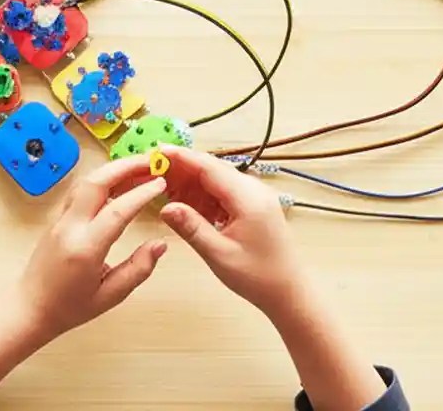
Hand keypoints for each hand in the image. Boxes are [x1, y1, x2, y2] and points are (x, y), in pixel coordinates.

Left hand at [0, 157, 167, 400]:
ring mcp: (60, 221)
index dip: (141, 193)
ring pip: (86, 182)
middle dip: (125, 166)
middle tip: (152, 161)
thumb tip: (160, 244)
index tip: (161, 182)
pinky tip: (119, 182)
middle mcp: (70, 228)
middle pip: (96, 183)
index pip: (117, 211)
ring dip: (112, 170)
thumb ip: (138, 269)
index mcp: (85, 248)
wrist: (29, 308)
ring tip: (140, 167)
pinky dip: (102, 181)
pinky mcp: (57, 219)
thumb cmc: (69, 307)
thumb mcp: (110, 296)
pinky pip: (80, 192)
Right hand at [157, 146, 305, 316]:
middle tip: (153, 172)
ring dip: (191, 183)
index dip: (181, 157)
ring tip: (166, 190)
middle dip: (182, 169)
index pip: (209, 167)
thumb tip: (165, 207)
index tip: (156, 151)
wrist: (289, 292)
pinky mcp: (253, 205)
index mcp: (248, 198)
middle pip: (212, 169)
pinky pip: (223, 191)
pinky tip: (188, 205)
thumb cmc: (258, 277)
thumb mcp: (219, 254)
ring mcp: (255, 196)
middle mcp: (254, 190)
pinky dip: (203, 195)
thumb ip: (191, 227)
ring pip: (216, 179)